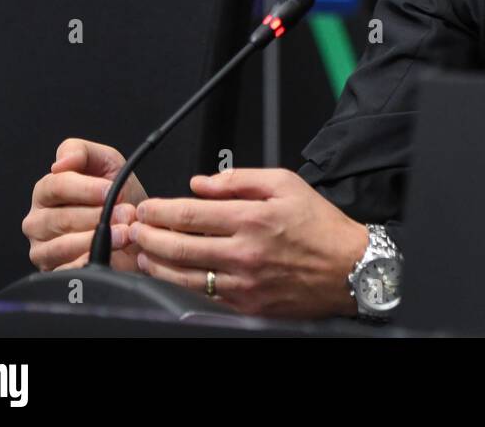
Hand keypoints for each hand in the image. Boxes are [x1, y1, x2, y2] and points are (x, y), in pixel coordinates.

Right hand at [22, 138, 148, 272]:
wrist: (136, 230)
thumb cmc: (120, 195)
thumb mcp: (106, 162)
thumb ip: (81, 151)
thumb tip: (60, 163)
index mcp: (46, 192)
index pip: (55, 187)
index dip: (85, 188)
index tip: (110, 190)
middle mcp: (38, 221)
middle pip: (60, 218)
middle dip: (98, 216)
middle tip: (126, 214)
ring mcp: (44, 249)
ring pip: (61, 246)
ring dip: (97, 239)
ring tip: (124, 233)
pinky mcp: (54, 272)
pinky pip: (65, 270)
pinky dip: (89, 261)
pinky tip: (108, 253)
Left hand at [131, 168, 369, 318]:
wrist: (350, 268)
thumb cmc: (321, 226)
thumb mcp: (286, 184)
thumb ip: (240, 179)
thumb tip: (201, 183)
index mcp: (253, 218)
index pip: (189, 214)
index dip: (159, 211)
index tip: (147, 208)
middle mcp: (244, 253)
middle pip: (177, 247)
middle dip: (147, 237)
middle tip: (134, 229)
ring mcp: (244, 284)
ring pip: (183, 277)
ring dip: (155, 265)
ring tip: (143, 254)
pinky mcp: (247, 307)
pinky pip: (203, 298)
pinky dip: (179, 287)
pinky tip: (170, 277)